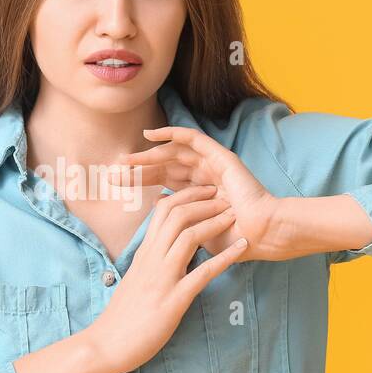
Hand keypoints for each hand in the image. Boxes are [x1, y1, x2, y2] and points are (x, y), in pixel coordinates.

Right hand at [85, 184, 246, 372]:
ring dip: (215, 222)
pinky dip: (225, 258)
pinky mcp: (173, 300)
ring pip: (189, 236)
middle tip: (226, 196)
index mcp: (144, 253)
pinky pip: (203, 273)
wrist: (106, 344)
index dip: (187, 196)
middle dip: (204, 201)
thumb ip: (150, 261)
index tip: (206, 191)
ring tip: (236, 215)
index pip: (163, 211)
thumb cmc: (122, 315)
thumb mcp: (135, 279)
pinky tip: (243, 248)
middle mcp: (152, 259)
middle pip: (177, 215)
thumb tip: (163, 247)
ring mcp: (162, 278)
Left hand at [114, 126, 278, 261]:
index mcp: (197, 193)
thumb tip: (156, 207)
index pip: (163, 181)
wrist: (258, 235)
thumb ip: (177, 219)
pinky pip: (193, 138)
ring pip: (173, 153)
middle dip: (138, 168)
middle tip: (112, 172)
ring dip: (148, 155)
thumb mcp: (194, 231)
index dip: (140, 180)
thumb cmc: (231, 239)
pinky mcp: (220, 156)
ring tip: (126, 160)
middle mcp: (203, 176)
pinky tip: (150, 135)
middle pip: (164, 166)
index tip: (115, 183)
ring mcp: (212, 164)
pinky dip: (171, 133)